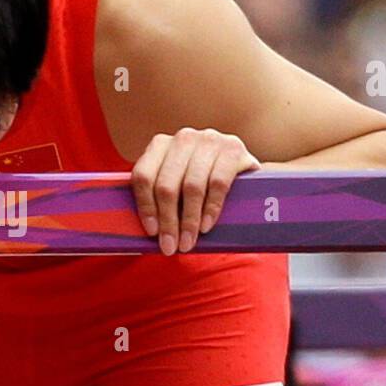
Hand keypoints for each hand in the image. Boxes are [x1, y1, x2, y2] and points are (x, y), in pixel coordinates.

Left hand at [131, 128, 259, 254]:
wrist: (242, 169)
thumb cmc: (201, 181)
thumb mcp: (177, 183)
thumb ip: (159, 196)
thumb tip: (149, 232)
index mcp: (160, 144)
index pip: (143, 176)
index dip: (145, 206)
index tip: (152, 232)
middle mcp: (183, 138)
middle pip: (167, 185)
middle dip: (168, 221)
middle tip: (170, 247)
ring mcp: (209, 140)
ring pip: (191, 187)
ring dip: (189, 221)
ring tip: (188, 242)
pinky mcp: (234, 149)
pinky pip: (218, 184)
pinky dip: (210, 209)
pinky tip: (206, 226)